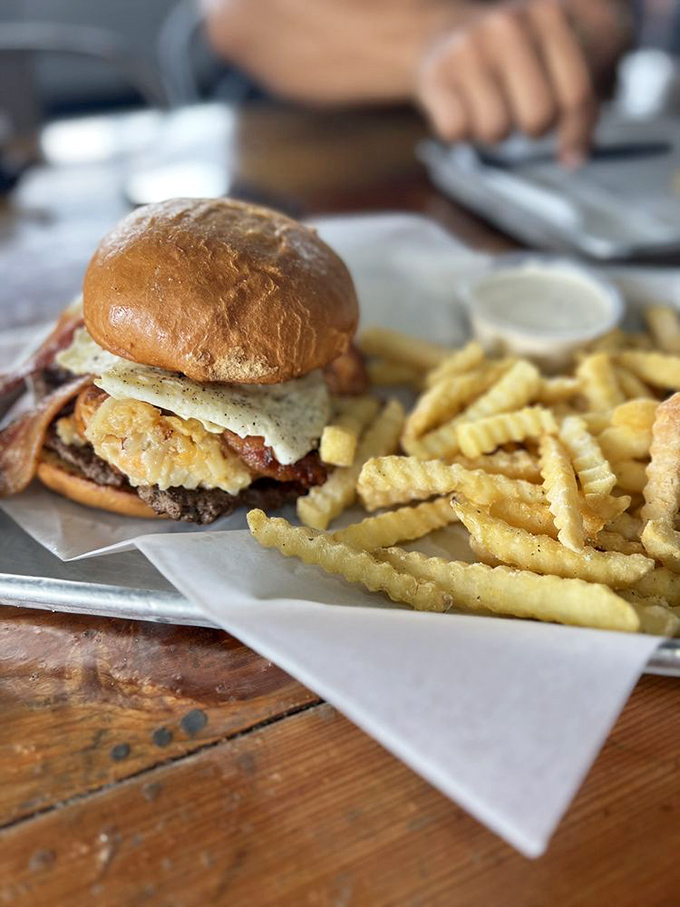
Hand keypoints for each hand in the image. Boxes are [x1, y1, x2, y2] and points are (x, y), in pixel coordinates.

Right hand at [417, 0, 602, 166]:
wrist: (444, 34)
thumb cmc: (511, 58)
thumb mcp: (557, 58)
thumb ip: (580, 100)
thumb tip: (574, 157)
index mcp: (549, 15)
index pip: (576, 93)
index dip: (577, 132)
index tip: (572, 150)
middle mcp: (509, 25)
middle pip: (538, 116)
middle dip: (534, 129)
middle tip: (524, 115)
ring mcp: (469, 47)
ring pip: (496, 129)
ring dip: (496, 132)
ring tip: (491, 107)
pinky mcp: (436, 73)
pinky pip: (458, 131)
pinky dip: (462, 132)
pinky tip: (464, 108)